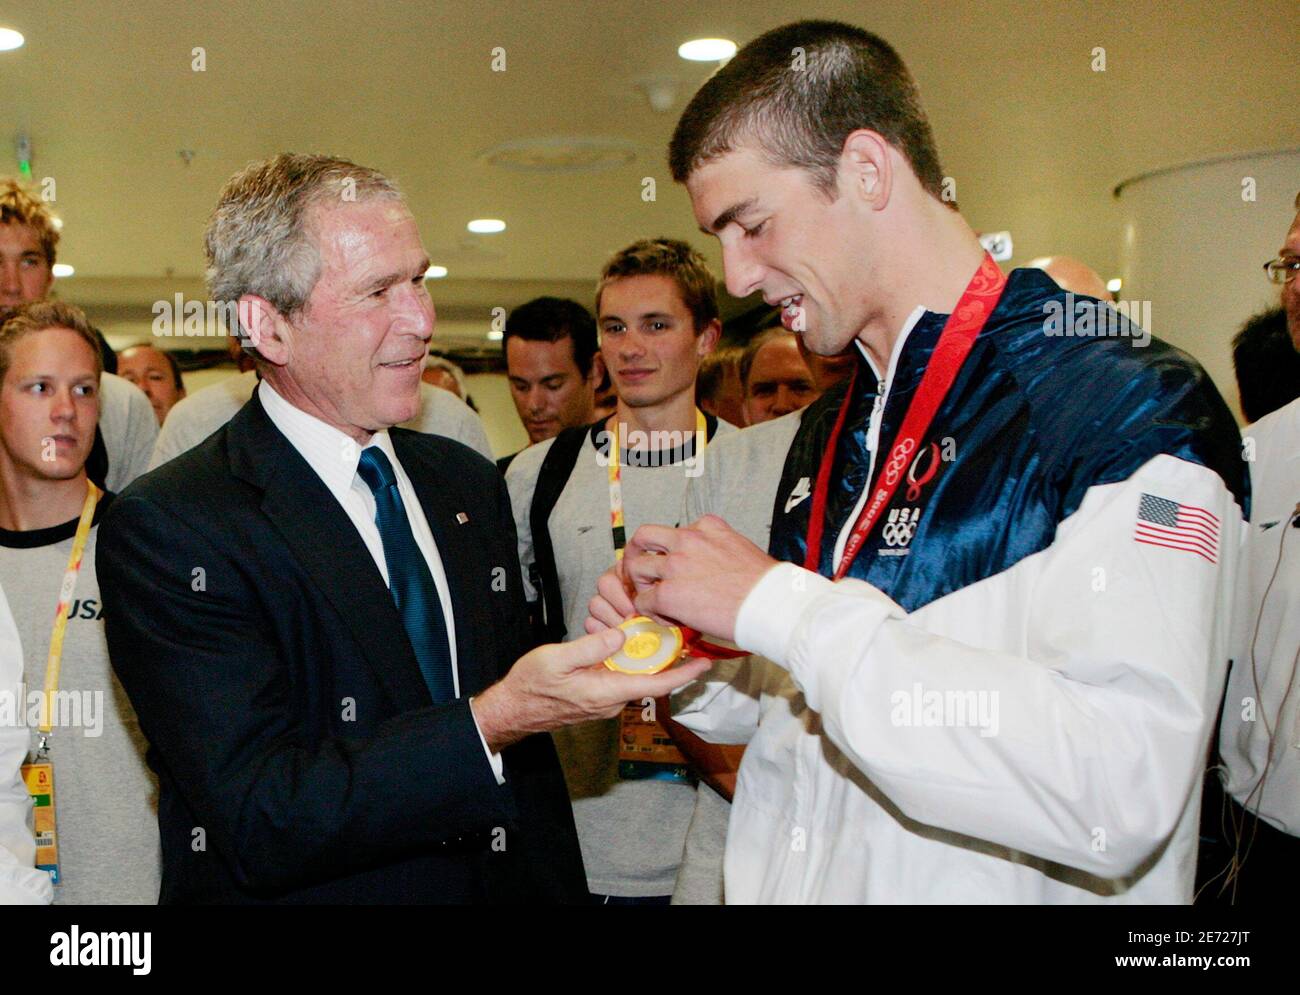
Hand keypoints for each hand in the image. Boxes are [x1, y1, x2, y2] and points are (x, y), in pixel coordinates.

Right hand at [471, 627, 710, 751]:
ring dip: (650, 660)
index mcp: (606, 692)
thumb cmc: (531, 686)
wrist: (514, 709)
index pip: (655, 685)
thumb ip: (591, 647)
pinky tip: (631, 645)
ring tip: (663, 635)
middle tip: (686, 636)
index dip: (683, 674)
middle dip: (671, 661)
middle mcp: (611, 701)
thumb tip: (621, 635)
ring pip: (637, 678)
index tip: (703, 663)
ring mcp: (605, 701)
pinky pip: (623, 679)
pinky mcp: (598, 697)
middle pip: (651, 680)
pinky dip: (632, 664)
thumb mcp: (557, 659)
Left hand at [590, 515, 776, 642]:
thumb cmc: (765, 585)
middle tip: (641, 571)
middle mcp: (687, 540)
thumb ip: (719, 548)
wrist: (771, 604)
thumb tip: (711, 566)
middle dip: (637, 553)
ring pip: (636, 567)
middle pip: (644, 537)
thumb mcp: (741, 548)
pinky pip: (643, 600)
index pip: (675, 531)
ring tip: (653, 600)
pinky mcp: (668, 593)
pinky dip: (649, 611)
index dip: (670, 549)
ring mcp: (675, 565)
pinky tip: (666, 619)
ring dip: (640, 584)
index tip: (674, 564)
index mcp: (707, 527)